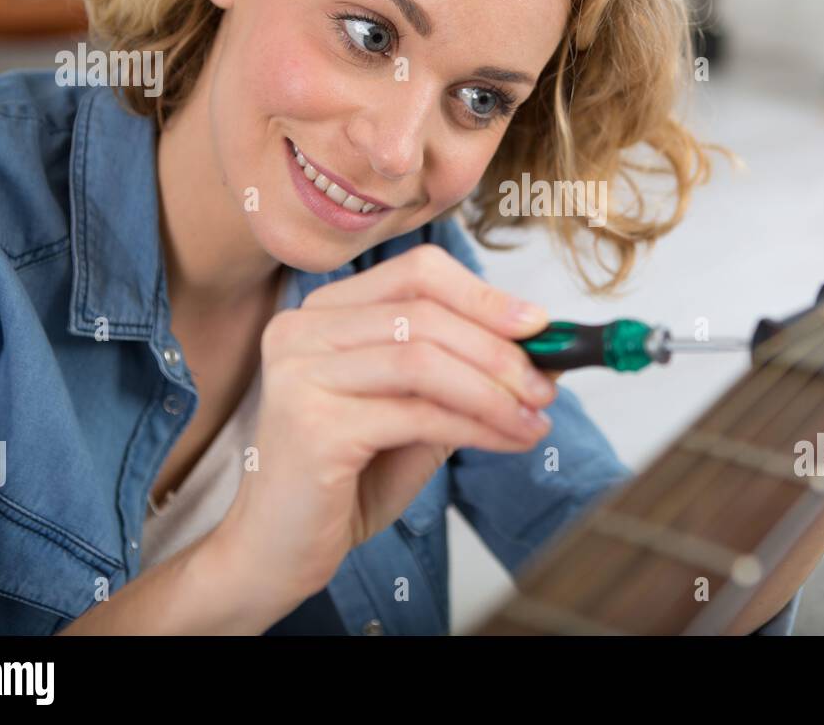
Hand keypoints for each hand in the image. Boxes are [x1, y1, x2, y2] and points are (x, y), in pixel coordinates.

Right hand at [211, 243, 558, 614]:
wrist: (277, 551)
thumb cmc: (346, 480)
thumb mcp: (415, 414)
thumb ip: (463, 376)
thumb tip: (542, 351)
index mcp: (324, 313)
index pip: (418, 272)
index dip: (485, 295)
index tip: (539, 326)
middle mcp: (302, 330)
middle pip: (424, 311)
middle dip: (500, 350)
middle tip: (546, 387)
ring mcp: (300, 373)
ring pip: (423, 358)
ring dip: (494, 391)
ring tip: (534, 419)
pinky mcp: (311, 425)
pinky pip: (416, 413)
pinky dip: (476, 424)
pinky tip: (508, 440)